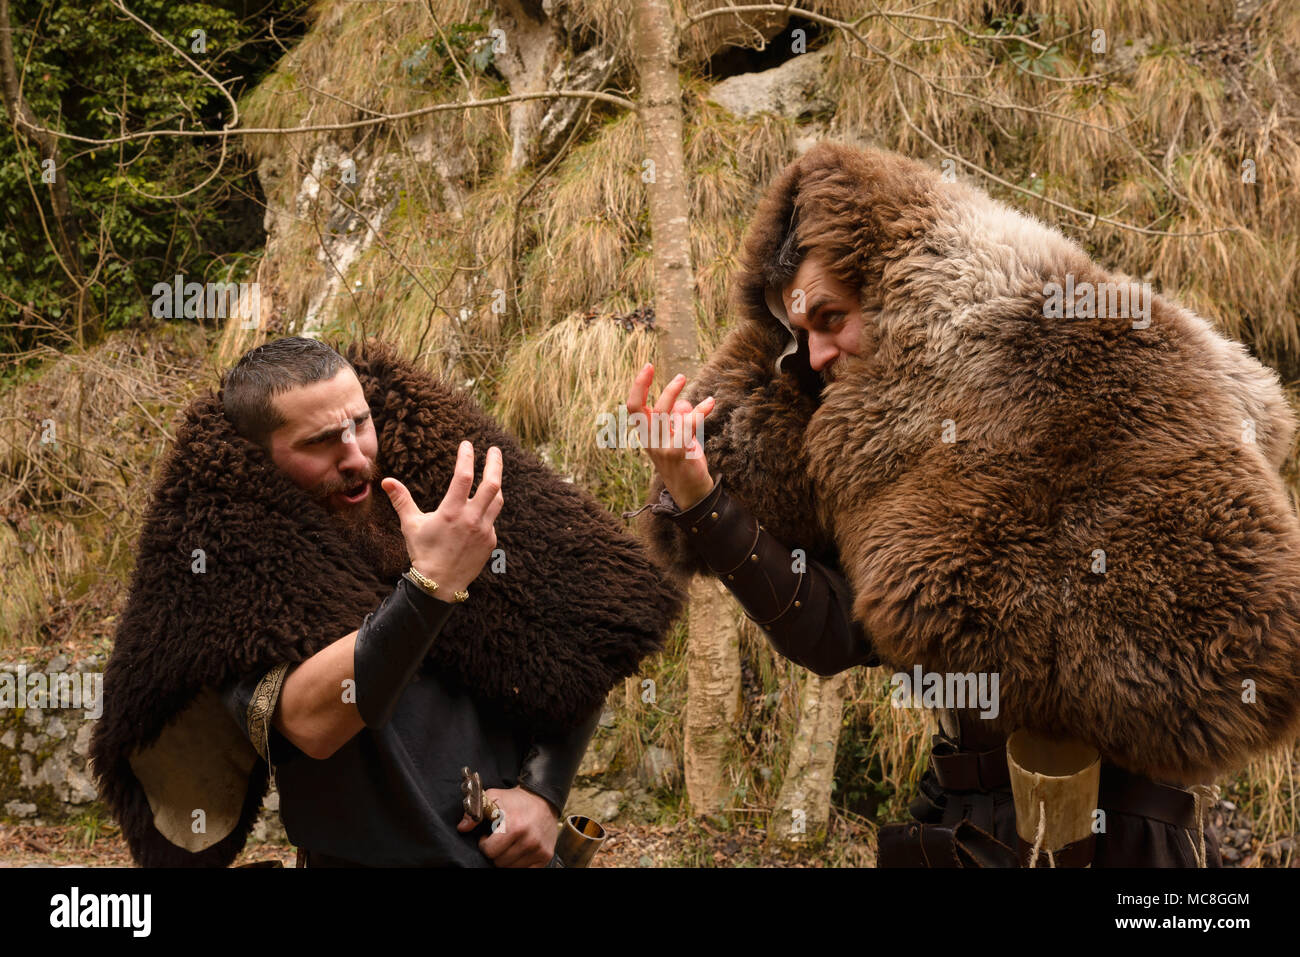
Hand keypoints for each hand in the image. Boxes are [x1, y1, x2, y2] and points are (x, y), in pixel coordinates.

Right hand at [381, 441, 502, 595]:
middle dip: (495, 463)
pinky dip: (488, 510)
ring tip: (493, 473)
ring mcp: (484, 530)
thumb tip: (386, 481)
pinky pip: (492, 520)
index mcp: (451, 512)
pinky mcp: (490, 541)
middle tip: (494, 449)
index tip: (466, 444)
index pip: (464, 476)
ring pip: (497, 500)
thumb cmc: (423, 552)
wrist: (440, 584)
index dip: (466, 457)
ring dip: (496, 484)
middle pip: (492, 484)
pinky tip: (481, 508)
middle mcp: (472, 519)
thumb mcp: (410, 525)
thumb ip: (402, 500)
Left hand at [456, 786, 557, 866]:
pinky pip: (525, 871)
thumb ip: (474, 813)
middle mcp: (528, 839)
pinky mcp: (545, 856)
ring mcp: (538, 849)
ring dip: (507, 858)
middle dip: (496, 852)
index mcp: (515, 826)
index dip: (485, 844)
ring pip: (511, 868)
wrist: (544, 799)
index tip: (489, 836)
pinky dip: (520, 863)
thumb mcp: (493, 798)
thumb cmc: (516, 800)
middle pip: (500, 862)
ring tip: (510, 843)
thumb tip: (462, 828)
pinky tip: (519, 849)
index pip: (490, 852)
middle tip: (500, 840)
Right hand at [626, 362, 715, 508]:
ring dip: (673, 394)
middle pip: (641, 409)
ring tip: (685, 380)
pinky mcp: (677, 453)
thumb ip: (678, 420)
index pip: (633, 407)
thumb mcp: (679, 438)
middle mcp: (650, 440)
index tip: (648, 366)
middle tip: (680, 376)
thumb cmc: (685, 464)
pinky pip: (686, 426)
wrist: (692, 493)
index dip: (638, 386)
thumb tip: (683, 403)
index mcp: (647, 434)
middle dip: (653, 387)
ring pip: (662, 414)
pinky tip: (710, 402)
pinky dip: (699, 411)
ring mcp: (661, 448)